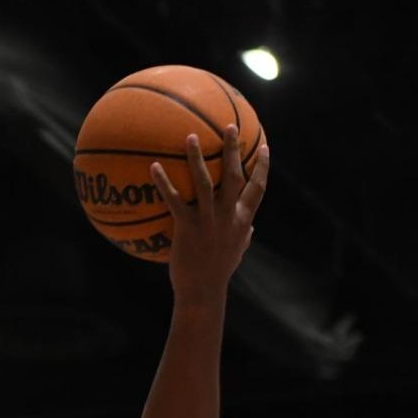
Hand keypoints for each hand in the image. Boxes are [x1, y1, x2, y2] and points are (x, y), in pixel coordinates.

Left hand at [153, 124, 269, 298]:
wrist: (203, 291)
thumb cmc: (218, 272)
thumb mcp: (237, 251)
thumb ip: (244, 235)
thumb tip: (252, 229)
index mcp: (243, 220)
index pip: (258, 188)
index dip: (263, 166)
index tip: (264, 146)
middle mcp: (228, 216)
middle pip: (234, 176)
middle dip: (233, 149)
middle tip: (229, 126)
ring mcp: (208, 221)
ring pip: (205, 182)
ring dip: (197, 158)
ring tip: (190, 136)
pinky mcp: (187, 228)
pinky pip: (174, 200)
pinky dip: (164, 182)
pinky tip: (153, 167)